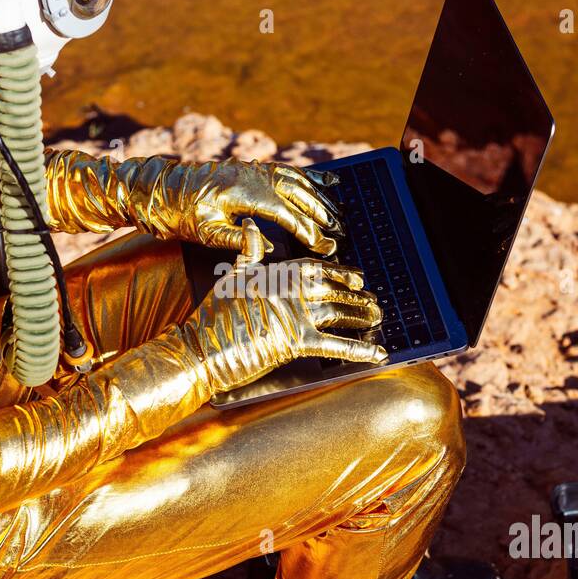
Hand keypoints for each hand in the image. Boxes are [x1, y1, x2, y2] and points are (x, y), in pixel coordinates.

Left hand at [158, 159, 343, 257]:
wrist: (159, 188)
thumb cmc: (179, 214)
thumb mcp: (205, 232)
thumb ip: (237, 239)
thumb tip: (270, 246)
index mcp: (242, 193)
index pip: (286, 213)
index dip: (309, 231)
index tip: (326, 246)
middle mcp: (251, 176)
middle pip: (297, 194)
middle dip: (321, 214)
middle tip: (340, 233)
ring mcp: (252, 169)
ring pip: (296, 179)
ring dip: (319, 195)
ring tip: (339, 211)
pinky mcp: (250, 167)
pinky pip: (286, 170)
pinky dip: (308, 177)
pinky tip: (326, 182)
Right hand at [180, 259, 387, 393]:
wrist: (200, 348)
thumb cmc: (211, 316)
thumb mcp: (232, 276)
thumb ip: (249, 253)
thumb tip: (252, 225)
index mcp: (276, 274)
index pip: (315, 268)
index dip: (338, 272)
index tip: (355, 277)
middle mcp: (289, 291)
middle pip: (332, 290)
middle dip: (355, 296)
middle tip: (373, 300)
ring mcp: (293, 316)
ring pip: (338, 313)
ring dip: (361, 316)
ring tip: (377, 318)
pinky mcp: (295, 342)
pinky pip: (335, 345)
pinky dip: (359, 350)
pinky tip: (377, 353)